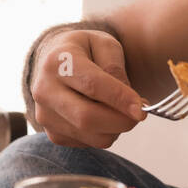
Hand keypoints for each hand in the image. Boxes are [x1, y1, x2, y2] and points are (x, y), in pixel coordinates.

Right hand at [29, 29, 146, 148]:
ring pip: (91, 135)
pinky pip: (88, 143)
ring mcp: (45, 115)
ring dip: (116, 128)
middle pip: (87, 118)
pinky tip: (103, 115)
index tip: (142, 109)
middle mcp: (45, 91)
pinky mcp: (53, 134)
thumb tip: (129, 101)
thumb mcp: (103, 43)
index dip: (119, 99)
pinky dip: (104, 133)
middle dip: (121, 121)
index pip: (91, 85)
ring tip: (119, 109)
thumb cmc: (84, 51)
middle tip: (139, 114)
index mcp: (57, 62)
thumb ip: (116, 67)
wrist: (55, 63)